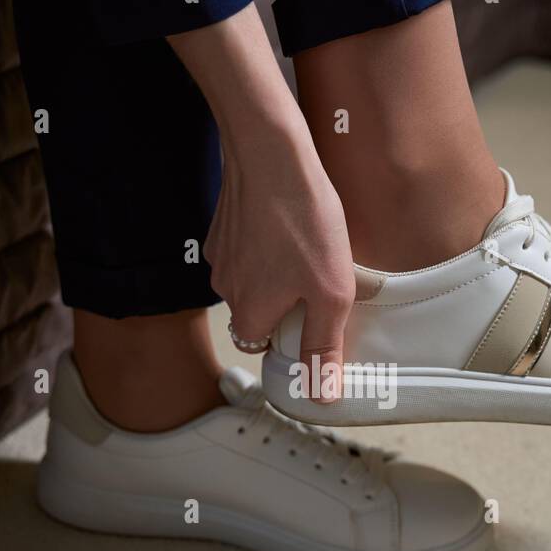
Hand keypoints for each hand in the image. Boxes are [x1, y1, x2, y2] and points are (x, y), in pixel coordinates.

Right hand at [205, 126, 353, 400]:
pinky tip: (286, 221)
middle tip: (317, 274)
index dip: (291, 335)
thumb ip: (324, 347)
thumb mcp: (331, 294)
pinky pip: (245, 247)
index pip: (264, 346)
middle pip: (256, 312)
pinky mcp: (221, 226)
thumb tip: (321, 397)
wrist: (271, 153)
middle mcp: (225, 290)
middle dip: (284, 300)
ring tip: (305, 243)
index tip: (315, 316)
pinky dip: (264, 241)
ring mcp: (219, 256)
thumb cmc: (304, 222)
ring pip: (251, 278)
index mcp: (249, 315)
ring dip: (275, 269)